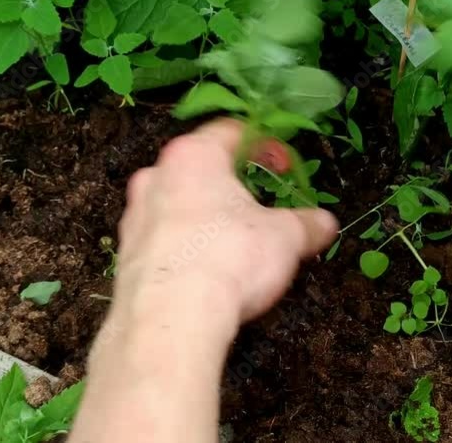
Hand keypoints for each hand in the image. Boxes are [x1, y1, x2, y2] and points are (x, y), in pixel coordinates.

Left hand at [115, 118, 338, 324]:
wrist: (172, 319)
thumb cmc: (229, 259)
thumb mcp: (286, 238)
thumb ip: (308, 224)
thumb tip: (325, 223)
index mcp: (194, 156)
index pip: (232, 132)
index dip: (264, 145)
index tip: (282, 166)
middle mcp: (157, 177)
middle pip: (200, 169)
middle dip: (231, 187)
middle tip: (260, 209)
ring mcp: (135, 217)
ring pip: (176, 206)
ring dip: (205, 219)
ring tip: (236, 247)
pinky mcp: (126, 257)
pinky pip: (162, 242)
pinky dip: (185, 250)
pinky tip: (208, 275)